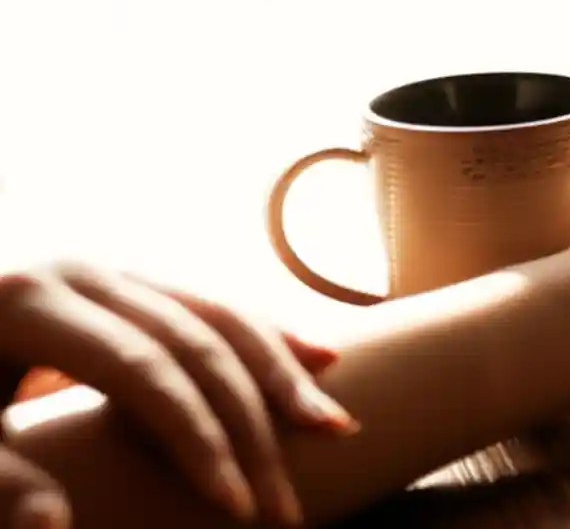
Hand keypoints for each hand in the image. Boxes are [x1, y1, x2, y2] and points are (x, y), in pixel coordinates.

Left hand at [0, 264, 355, 526]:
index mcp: (29, 302)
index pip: (143, 373)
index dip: (196, 441)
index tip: (233, 510)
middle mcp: (84, 271)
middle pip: (197, 344)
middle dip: (252, 427)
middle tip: (286, 506)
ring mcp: (110, 270)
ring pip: (218, 314)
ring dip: (282, 375)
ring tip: (333, 429)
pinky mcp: (127, 282)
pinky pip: (210, 305)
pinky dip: (266, 336)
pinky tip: (320, 358)